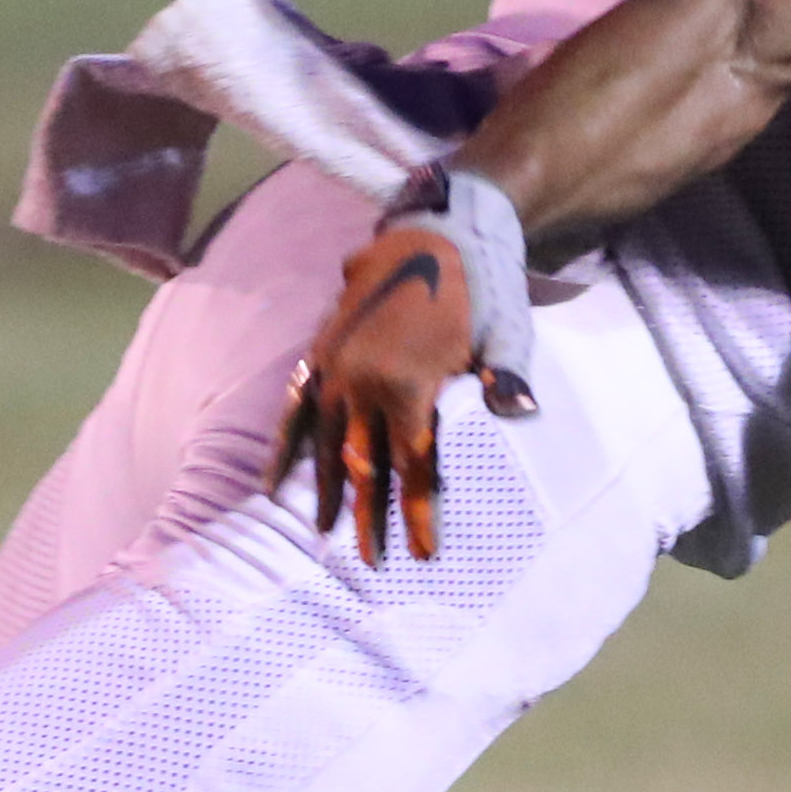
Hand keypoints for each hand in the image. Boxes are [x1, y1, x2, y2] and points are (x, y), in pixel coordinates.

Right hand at [275, 219, 517, 562]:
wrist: (439, 227)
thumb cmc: (483, 286)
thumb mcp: (505, 334)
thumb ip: (505, 377)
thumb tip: (518, 412)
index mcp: (407, 384)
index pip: (412, 466)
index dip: (416, 513)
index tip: (420, 555)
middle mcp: (361, 380)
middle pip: (362, 464)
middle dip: (368, 517)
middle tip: (371, 564)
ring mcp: (335, 364)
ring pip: (323, 442)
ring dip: (325, 490)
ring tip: (326, 533)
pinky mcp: (321, 349)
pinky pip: (294, 405)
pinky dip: (285, 446)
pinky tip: (273, 484)